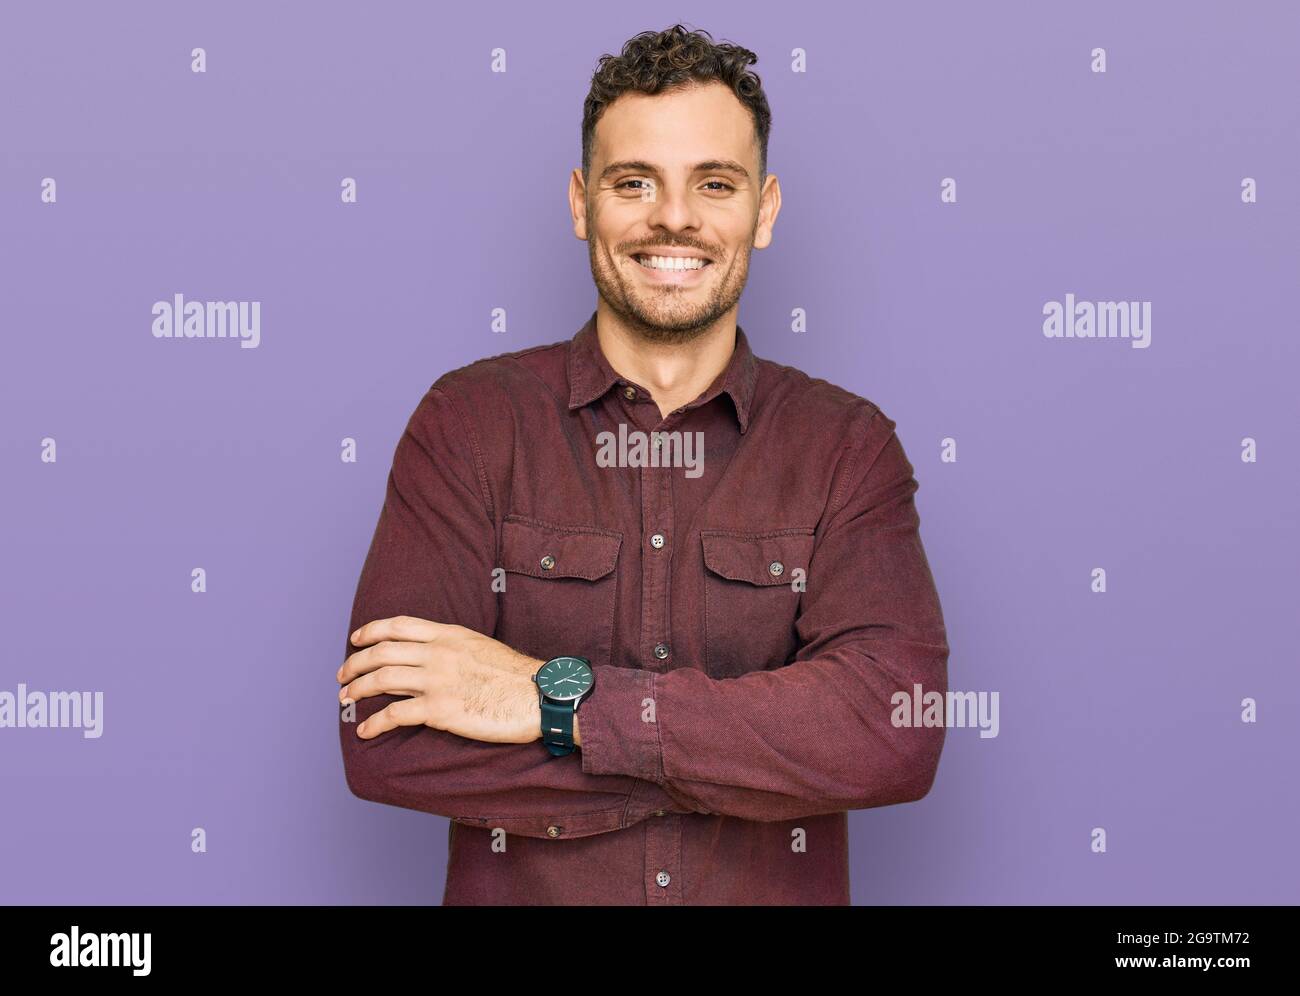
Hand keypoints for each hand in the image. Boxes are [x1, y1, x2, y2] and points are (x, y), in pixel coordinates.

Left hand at [338, 616, 542, 743]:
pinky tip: (365, 730)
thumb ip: (451, 648)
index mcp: (448, 635)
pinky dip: (375, 723)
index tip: (356, 640)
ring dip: (358, 690)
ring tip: (346, 699)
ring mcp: (437, 680)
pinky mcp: (440, 709)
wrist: (538, 695)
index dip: (371, 631)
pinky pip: (396, 714)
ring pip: (382, 679)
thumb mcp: (479, 648)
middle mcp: (438, 653)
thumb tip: (425, 658)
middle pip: (382, 652)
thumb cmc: (515, 676)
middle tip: (342, 676)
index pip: (398, 626)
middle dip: (355, 664)